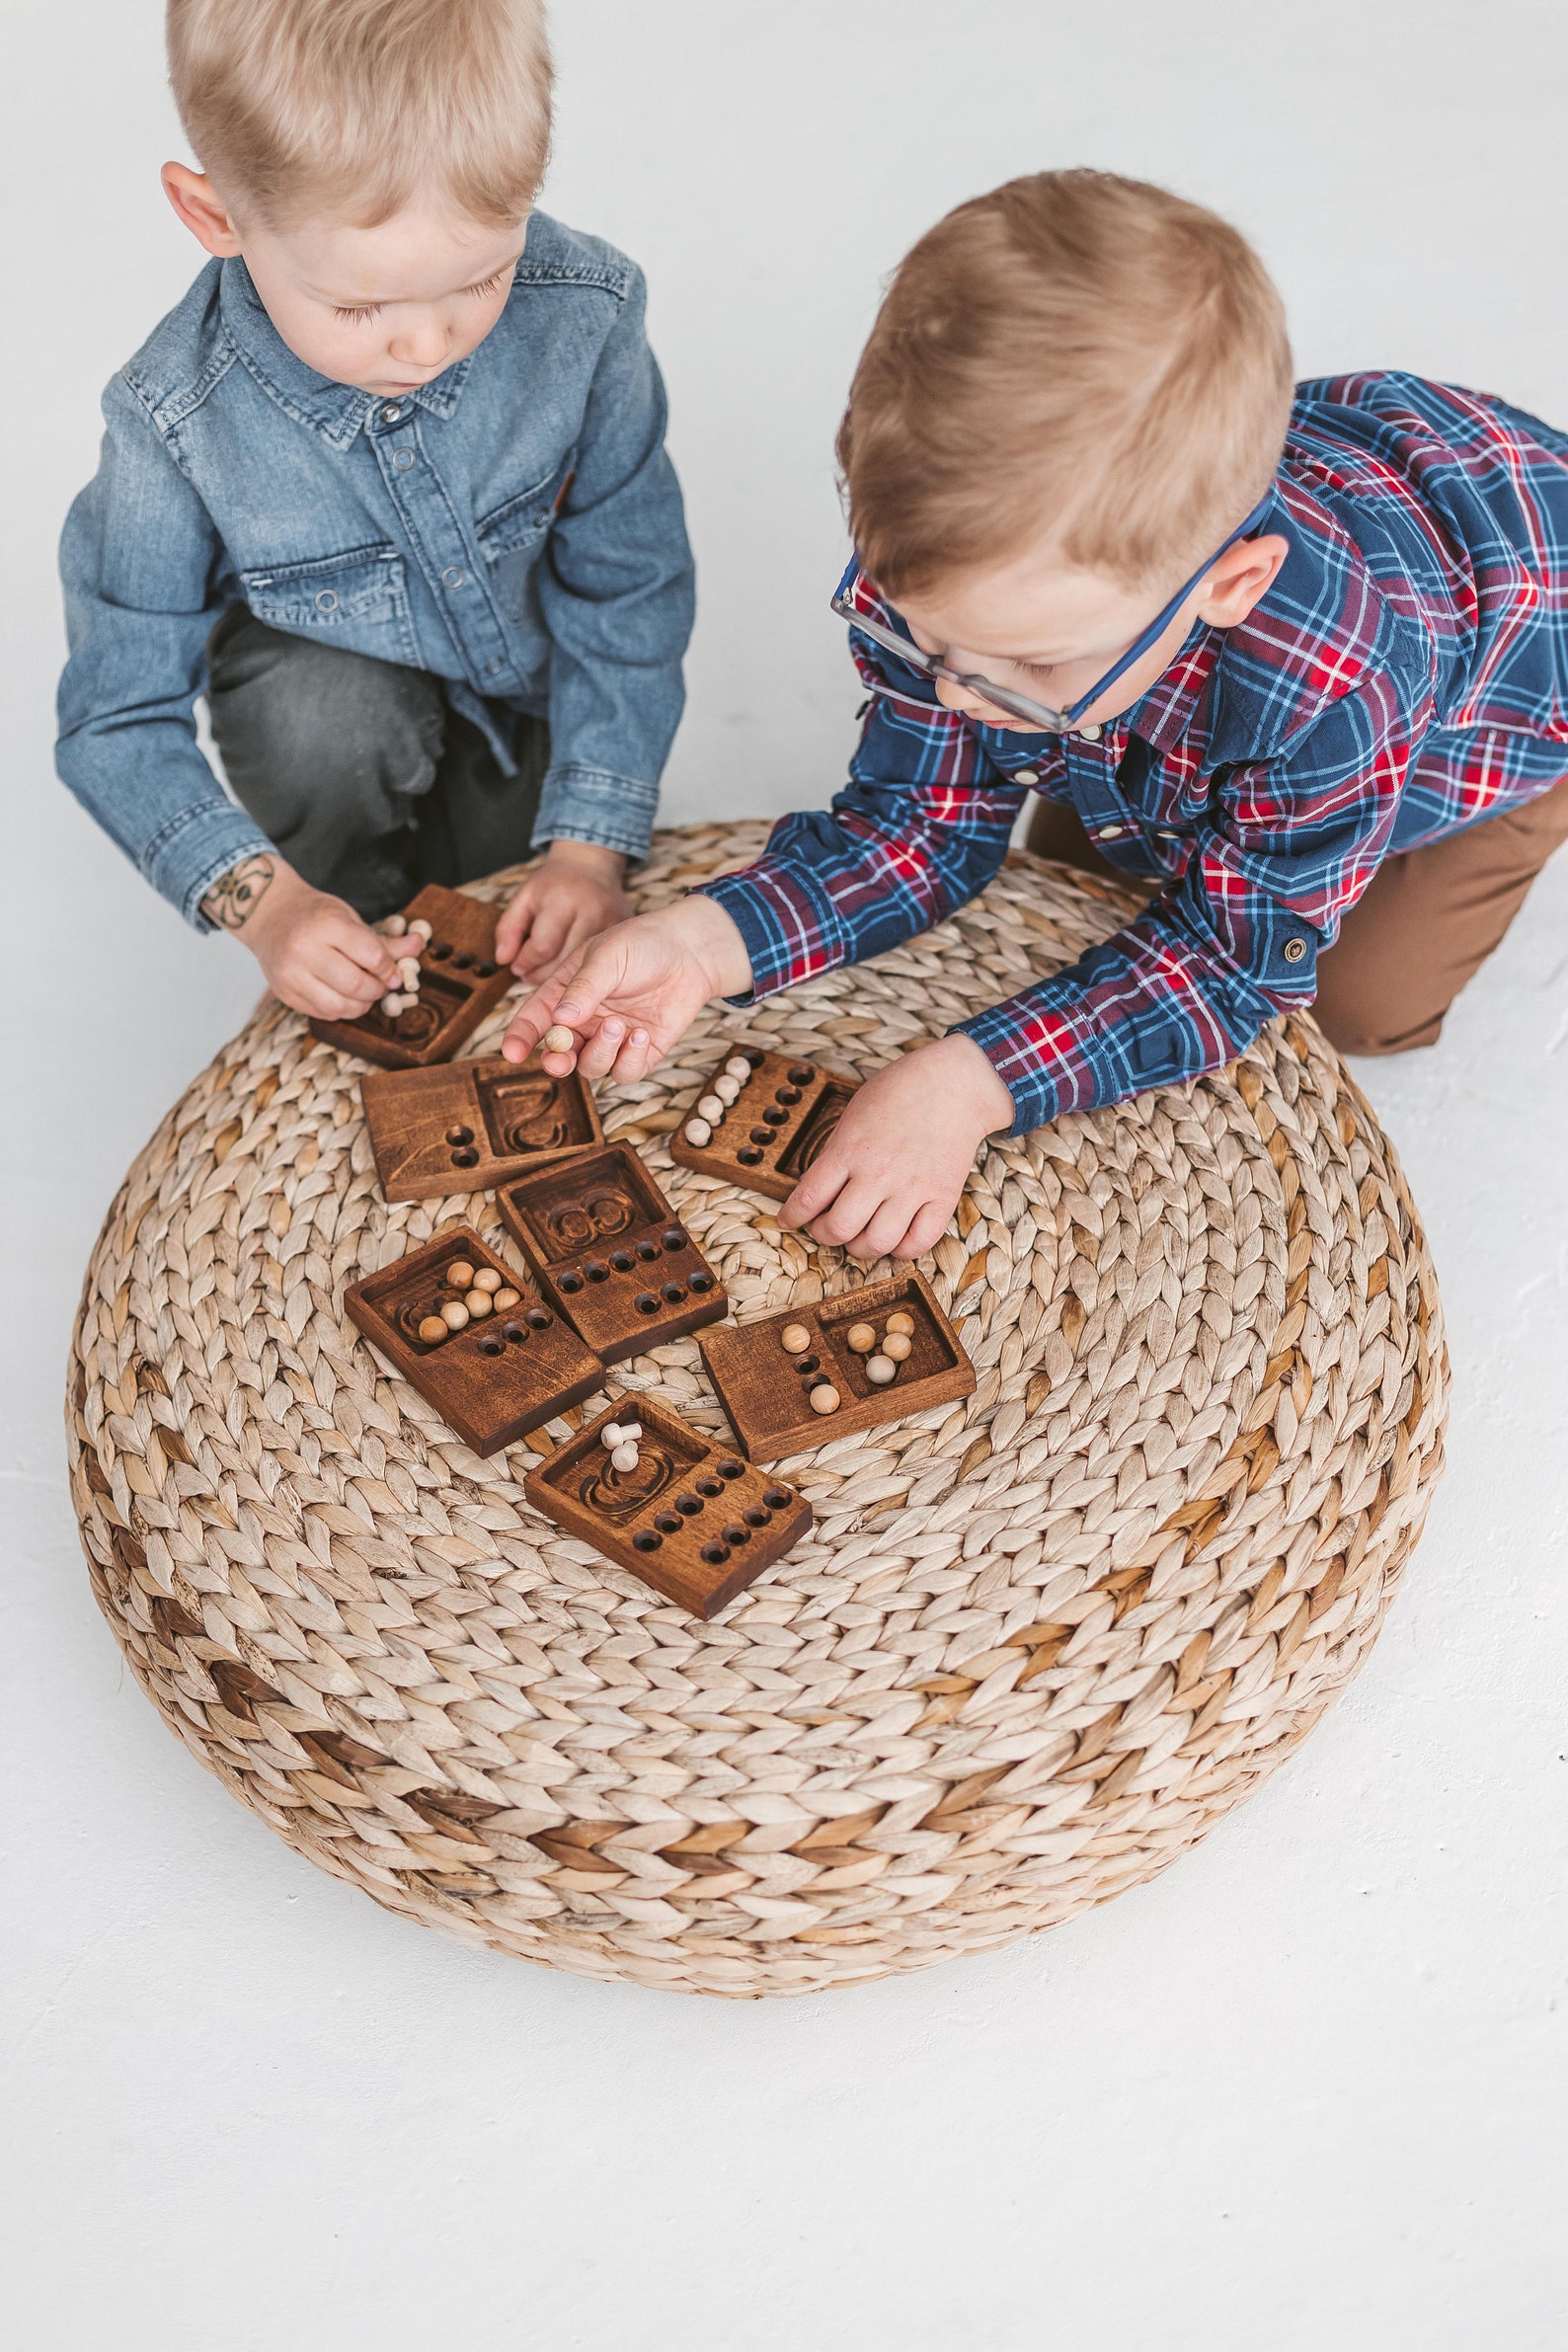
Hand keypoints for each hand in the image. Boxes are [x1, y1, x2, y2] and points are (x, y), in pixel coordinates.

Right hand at [203, 853, 399, 1018]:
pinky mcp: (284, 993)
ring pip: (339, 1006)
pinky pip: (323, 1013)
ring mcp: (290, 974)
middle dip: (377, 990)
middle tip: (381, 985)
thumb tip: (420, 945)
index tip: (392, 972)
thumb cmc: (315, 915)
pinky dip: (341, 1010)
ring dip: (361, 1005)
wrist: (269, 914)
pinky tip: (343, 996)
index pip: (371, 956)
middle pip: (356, 985)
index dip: (389, 969)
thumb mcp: (349, 918)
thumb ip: (384, 940)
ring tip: (364, 993)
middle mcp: (303, 950)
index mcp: (325, 924)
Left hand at [495, 841, 630, 979]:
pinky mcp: (624, 930)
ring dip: (561, 977)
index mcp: (563, 899)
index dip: (525, 962)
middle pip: (564, 962)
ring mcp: (612, 922)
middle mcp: (591, 911)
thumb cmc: (554, 884)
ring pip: (585, 968)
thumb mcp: (524, 898)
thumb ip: (508, 928)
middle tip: (529, 973)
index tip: (517, 967)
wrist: (591, 865)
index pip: (543, 947)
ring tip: (547, 970)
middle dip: (540, 974)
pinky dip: (584, 970)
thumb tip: (504, 960)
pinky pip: (602, 962)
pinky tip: (572, 967)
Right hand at [499, 893, 751, 1082]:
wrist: (691, 951)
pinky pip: (624, 1072)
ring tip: (620, 1025)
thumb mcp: (607, 956)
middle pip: (559, 1053)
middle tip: (559, 1059)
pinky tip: (640, 1034)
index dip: (520, 1038)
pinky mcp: (640, 1053)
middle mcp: (585, 1021)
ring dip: (601, 1052)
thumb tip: (560, 1019)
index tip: (511, 1052)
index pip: (534, 1020)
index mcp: (565, 994)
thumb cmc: (643, 944)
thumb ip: (584, 988)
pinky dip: (628, 1059)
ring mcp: (612, 1039)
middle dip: (555, 1060)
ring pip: (591, 1066)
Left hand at [779, 1034, 1014, 1260]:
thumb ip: (835, 1155)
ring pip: (877, 1243)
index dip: (793, 1216)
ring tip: (859, 1235)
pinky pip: (918, 1243)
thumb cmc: (901, 1092)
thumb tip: (816, 1193)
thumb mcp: (853, 1114)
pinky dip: (901, 1249)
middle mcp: (879, 1172)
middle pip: (839, 1229)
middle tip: (826, 1227)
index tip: (789, 1220)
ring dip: (860, 1246)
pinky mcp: (942, 1197)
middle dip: (824, 1235)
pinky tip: (894, 1237)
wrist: (955, 1083)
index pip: (809, 1198)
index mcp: (850, 1149)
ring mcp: (913, 1187)